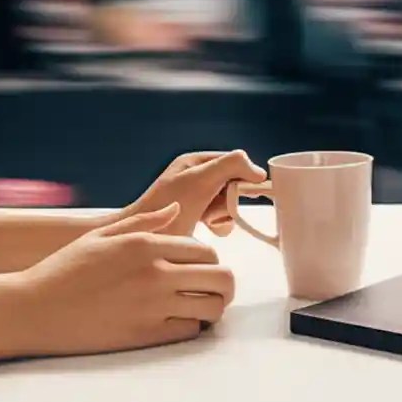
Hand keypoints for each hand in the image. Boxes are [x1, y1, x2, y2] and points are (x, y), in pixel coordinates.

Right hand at [12, 204, 234, 357]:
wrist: (32, 310)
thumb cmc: (64, 269)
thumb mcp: (101, 234)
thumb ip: (144, 222)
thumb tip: (175, 208)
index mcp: (146, 244)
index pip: (206, 251)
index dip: (208, 260)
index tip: (198, 268)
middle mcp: (155, 273)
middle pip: (222, 277)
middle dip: (223, 283)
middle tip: (213, 289)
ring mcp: (153, 306)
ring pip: (213, 306)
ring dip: (212, 307)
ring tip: (200, 307)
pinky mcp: (145, 335)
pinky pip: (190, 331)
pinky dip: (191, 327)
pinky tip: (178, 322)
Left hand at [122, 150, 267, 236]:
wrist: (143, 239)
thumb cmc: (166, 208)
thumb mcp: (200, 179)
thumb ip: (231, 166)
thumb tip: (259, 172)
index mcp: (195, 162)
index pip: (234, 162)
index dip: (244, 177)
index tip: (247, 193)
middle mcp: (196, 177)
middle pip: (233, 183)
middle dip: (231, 199)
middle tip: (218, 208)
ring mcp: (196, 198)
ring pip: (229, 202)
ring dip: (225, 213)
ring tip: (208, 220)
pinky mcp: (196, 218)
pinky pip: (221, 219)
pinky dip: (220, 225)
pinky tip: (208, 228)